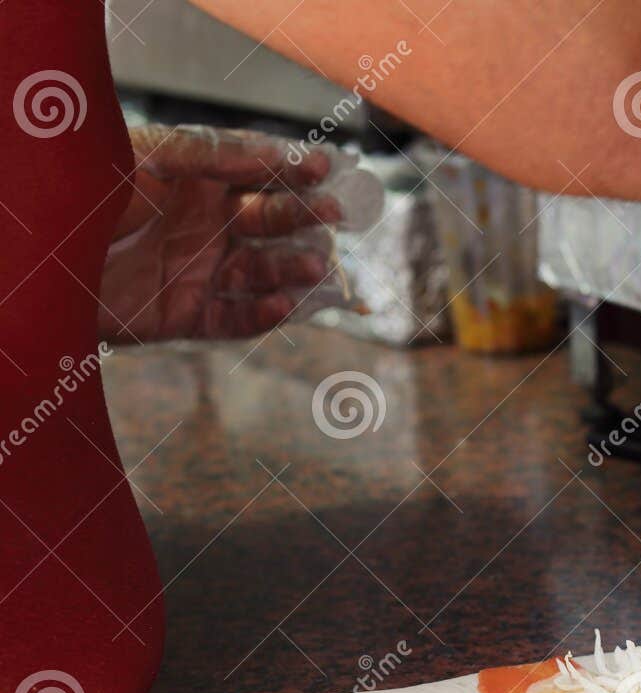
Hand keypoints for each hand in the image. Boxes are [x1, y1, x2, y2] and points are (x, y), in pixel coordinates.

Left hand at [99, 125, 379, 342]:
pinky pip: (234, 321)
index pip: (256, 177)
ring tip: (314, 266)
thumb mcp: (146, 156)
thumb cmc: (82, 194)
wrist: (41, 260)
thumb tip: (273, 155)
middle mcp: (202, 228)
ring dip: (291, 270)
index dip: (290, 173)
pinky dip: (262, 317)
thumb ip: (210, 155)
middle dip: (302, 220)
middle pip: (268, 225)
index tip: (321, 169)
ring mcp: (196, 273)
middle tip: (332, 216)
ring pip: (260, 274)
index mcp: (194, 185)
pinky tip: (284, 306)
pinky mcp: (185, 316)